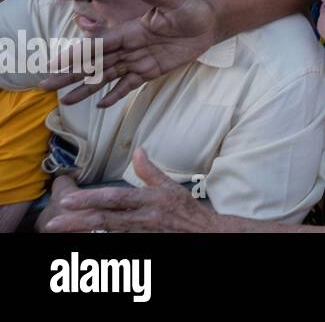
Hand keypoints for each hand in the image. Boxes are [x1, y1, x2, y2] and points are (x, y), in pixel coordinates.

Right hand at [41, 0, 218, 107]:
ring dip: (86, 88)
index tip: (54, 63)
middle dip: (70, 75)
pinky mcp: (151, 71)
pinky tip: (100, 105)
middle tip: (46, 86)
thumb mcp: (174, 0)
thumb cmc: (192, 9)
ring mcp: (139, 60)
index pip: (98, 45)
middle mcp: (129, 47)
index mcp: (130, 31)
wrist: (210, 23)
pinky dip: (115, 94)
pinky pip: (129, 85)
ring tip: (66, 101)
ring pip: (107, 77)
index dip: (76, 54)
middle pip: (95, 64)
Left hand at [43, 149, 214, 232]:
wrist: (203, 233)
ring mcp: (141, 233)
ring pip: (106, 232)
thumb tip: (138, 150)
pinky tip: (82, 236)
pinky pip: (117, 240)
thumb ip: (150, 171)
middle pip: (105, 219)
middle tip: (53, 222)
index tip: (68, 201)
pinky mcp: (141, 242)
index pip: (116, 199)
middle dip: (77, 221)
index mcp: (150, 199)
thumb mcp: (170, 186)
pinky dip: (99, 238)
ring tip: (61, 228)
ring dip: (82, 231)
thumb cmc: (186, 209)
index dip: (91, 199)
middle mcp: (144, 218)